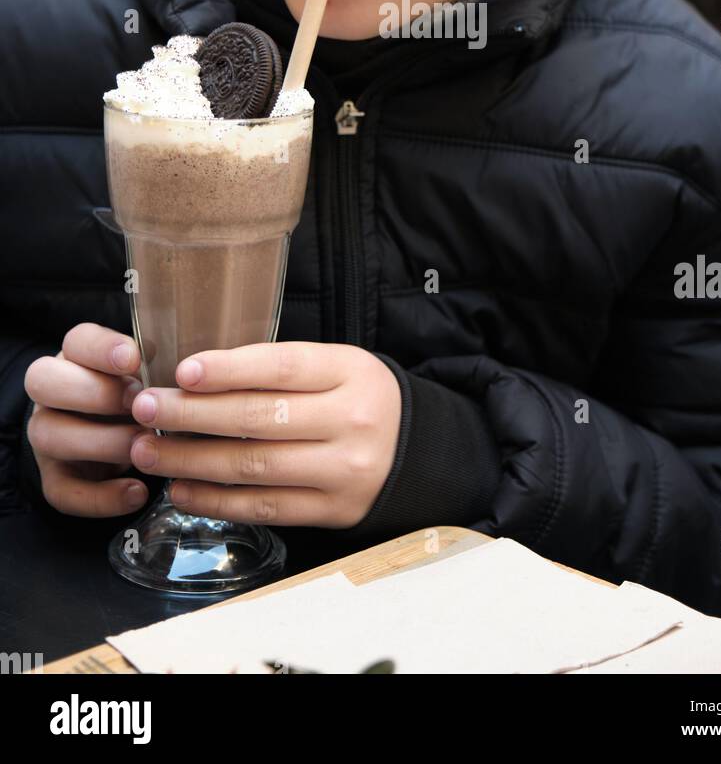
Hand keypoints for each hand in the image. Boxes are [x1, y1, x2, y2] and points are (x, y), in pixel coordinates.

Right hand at [23, 322, 150, 516]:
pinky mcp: (54, 478)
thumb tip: (192, 368)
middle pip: (44, 381)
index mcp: (78, 356)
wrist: (117, 438)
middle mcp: (52, 394)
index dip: (102, 349)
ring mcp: (48, 436)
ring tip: (143, 445)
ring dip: (100, 442)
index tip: (133, 359)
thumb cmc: (141, 395)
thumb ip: (160, 366)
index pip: (76, 341)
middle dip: (94, 392)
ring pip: (50, 435)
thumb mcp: (150, 373)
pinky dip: (101, 497)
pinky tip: (137, 492)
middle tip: (138, 404)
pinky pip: (62, 492)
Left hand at [128, 342, 402, 528]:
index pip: (282, 367)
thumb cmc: (359, 398)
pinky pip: (266, 507)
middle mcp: (350, 421)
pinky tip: (183, 489)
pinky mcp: (333, 512)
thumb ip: (279, 368)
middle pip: (260, 418)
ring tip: (149, 451)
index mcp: (350, 372)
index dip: (230, 369)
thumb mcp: (337, 365)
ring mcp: (343, 471)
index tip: (182, 371)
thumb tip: (196, 375)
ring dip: (193, 460)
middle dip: (193, 414)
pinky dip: (217, 500)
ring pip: (255, 466)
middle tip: (144, 408)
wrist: (418, 450)